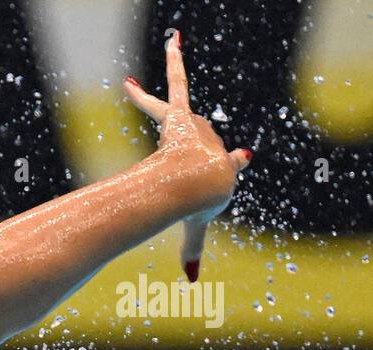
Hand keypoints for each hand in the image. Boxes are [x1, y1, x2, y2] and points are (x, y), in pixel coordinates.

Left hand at [123, 30, 252, 281]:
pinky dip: (174, 62)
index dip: (231, 162)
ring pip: (171, 113)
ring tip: (138, 83)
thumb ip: (191, 251)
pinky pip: (176, 84)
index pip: (229, 163)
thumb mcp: (197, 227)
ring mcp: (194, 129)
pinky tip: (173, 40)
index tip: (240, 156)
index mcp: (221, 167)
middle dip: (184, 157)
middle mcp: (210, 143)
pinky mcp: (180, 116)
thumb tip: (191, 281)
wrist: (198, 182)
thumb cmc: (200, 203)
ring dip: (154, 109)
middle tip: (177, 172)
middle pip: (193, 147)